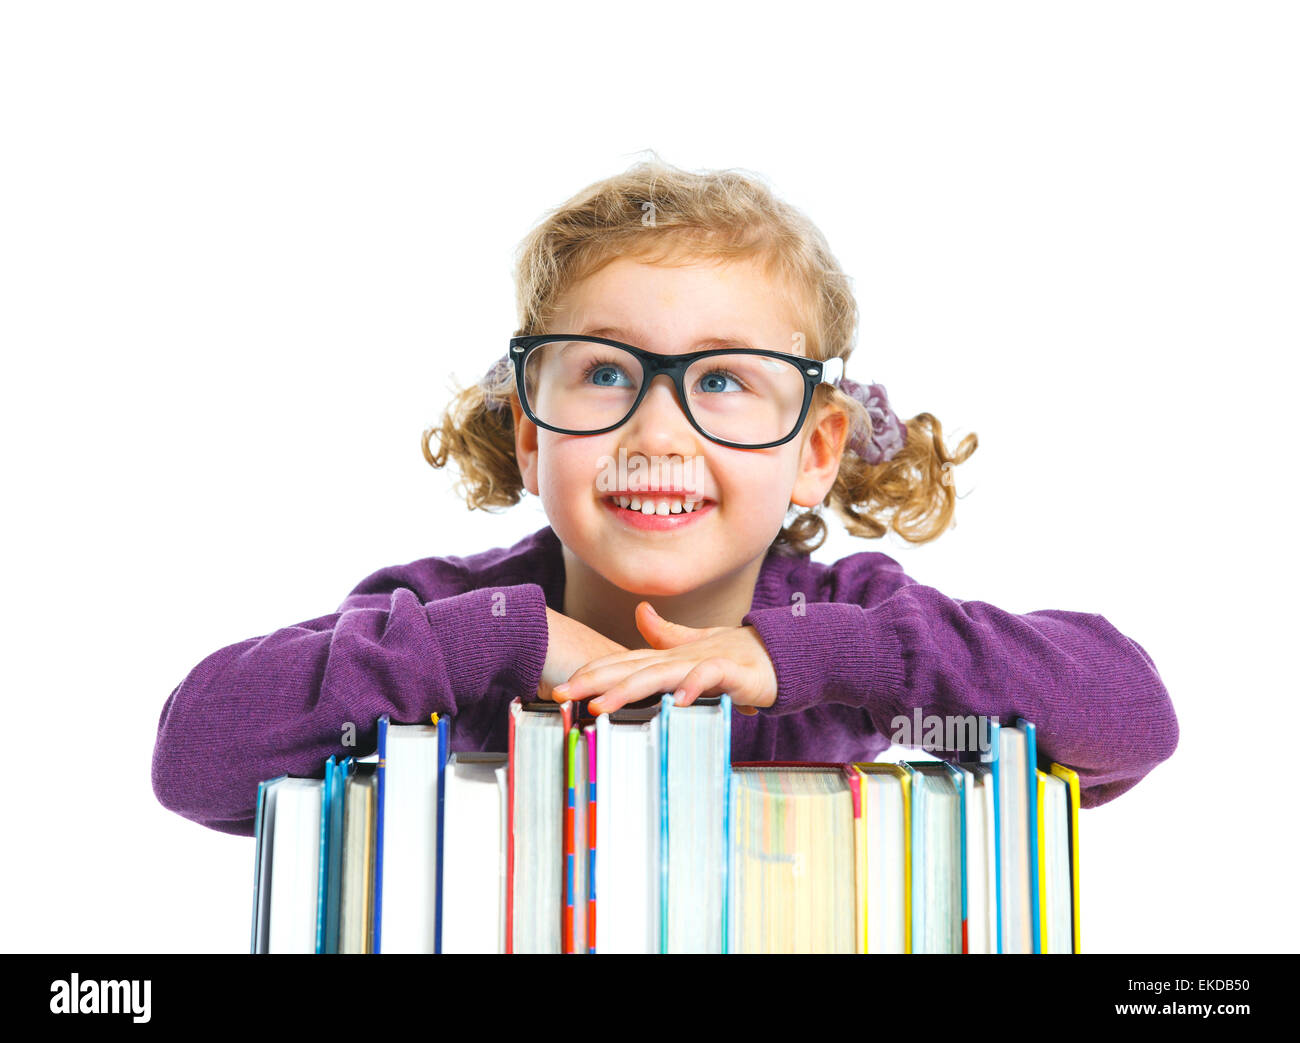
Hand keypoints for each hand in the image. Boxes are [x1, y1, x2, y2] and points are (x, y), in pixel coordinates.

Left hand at [550, 602, 777, 716]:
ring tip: (602, 705)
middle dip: (594, 682)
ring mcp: (704, 662)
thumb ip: (668, 634)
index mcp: (670, 656)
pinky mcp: (733, 670)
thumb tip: (641, 613)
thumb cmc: (740, 654)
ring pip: (660, 674)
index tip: (561, 686)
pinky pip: (709, 677)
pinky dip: (693, 687)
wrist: (785, 654)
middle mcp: (681, 657)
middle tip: (562, 693)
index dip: (592, 673)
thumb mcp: (698, 646)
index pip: (623, 663)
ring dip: (629, 689)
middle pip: (631, 668)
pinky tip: (676, 702)